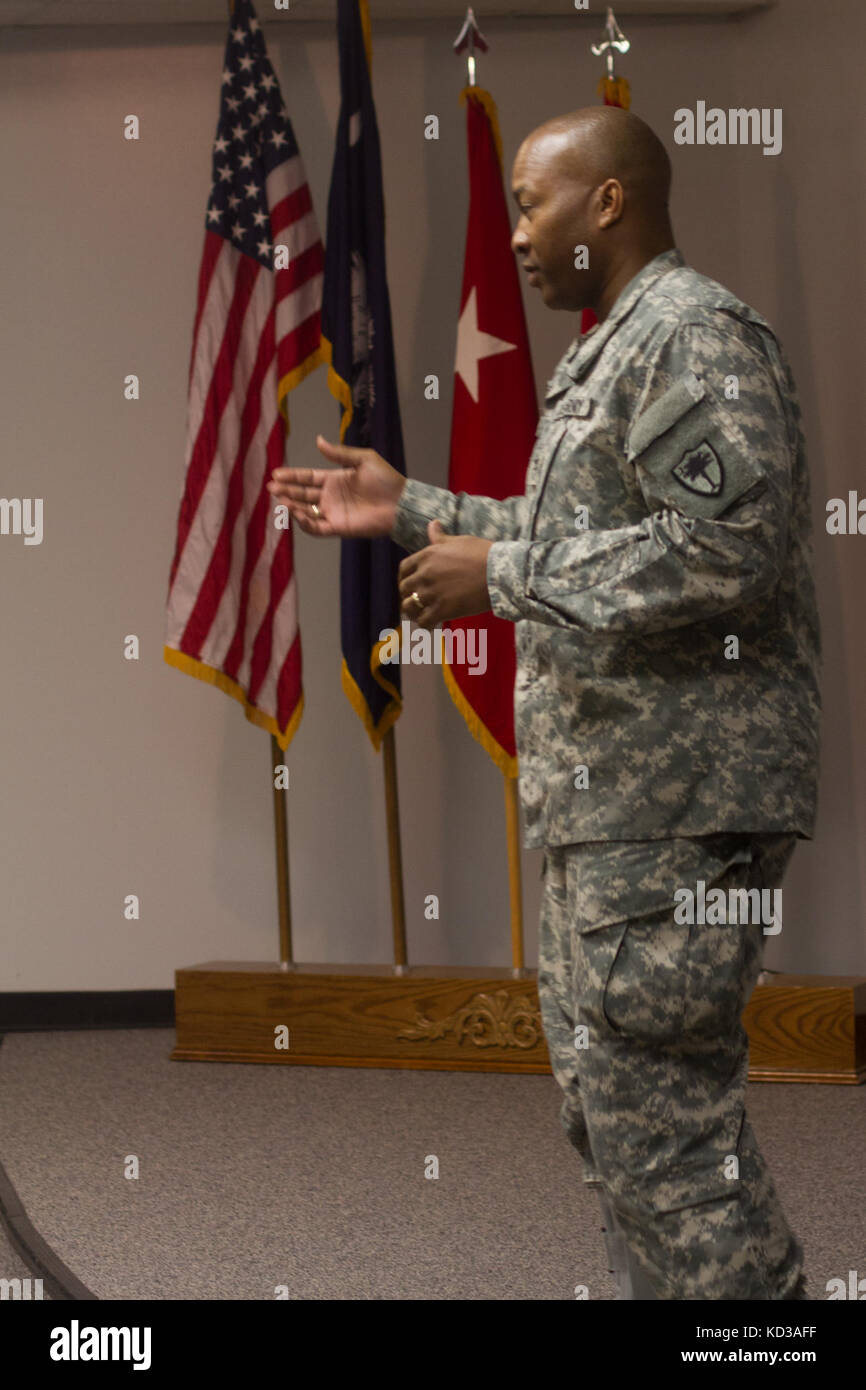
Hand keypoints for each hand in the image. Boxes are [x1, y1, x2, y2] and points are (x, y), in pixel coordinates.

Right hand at [266, 435, 406, 537]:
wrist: (400, 503)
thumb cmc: (386, 480)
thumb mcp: (363, 459)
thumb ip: (339, 453)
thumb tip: (317, 441)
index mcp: (334, 479)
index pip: (308, 478)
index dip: (292, 476)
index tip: (276, 474)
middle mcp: (331, 497)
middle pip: (302, 494)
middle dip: (286, 491)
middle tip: (271, 487)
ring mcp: (333, 513)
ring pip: (306, 511)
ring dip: (292, 506)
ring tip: (281, 499)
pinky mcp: (338, 527)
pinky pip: (316, 527)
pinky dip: (305, 522)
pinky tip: (296, 512)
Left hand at [399, 521, 492, 629]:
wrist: (499, 573)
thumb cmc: (482, 554)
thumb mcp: (459, 541)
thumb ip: (440, 537)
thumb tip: (433, 524)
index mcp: (427, 556)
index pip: (404, 568)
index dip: (404, 577)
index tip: (410, 583)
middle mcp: (424, 574)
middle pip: (404, 589)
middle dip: (408, 595)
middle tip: (417, 600)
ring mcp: (432, 593)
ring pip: (409, 607)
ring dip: (413, 611)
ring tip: (420, 614)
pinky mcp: (442, 610)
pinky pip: (423, 622)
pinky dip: (425, 625)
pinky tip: (432, 624)